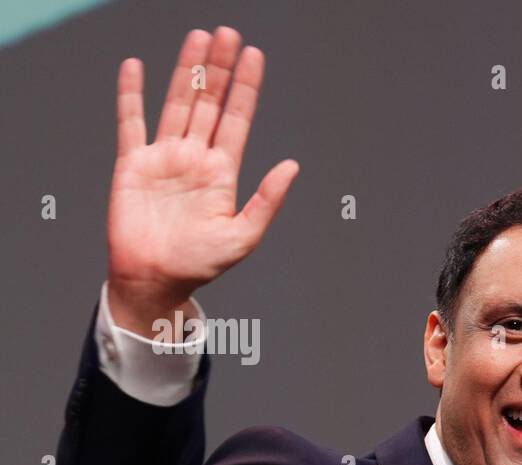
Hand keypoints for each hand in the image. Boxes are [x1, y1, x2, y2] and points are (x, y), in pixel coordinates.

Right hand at [107, 27, 297, 331]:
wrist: (156, 279)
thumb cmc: (201, 264)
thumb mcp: (244, 236)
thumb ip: (267, 200)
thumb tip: (292, 165)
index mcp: (223, 173)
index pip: (237, 119)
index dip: (246, 88)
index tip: (254, 55)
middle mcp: (195, 158)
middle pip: (209, 102)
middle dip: (219, 68)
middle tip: (227, 32)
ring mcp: (164, 158)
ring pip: (178, 103)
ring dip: (187, 70)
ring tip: (198, 38)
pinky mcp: (132, 164)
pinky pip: (131, 122)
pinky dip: (132, 94)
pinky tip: (136, 66)